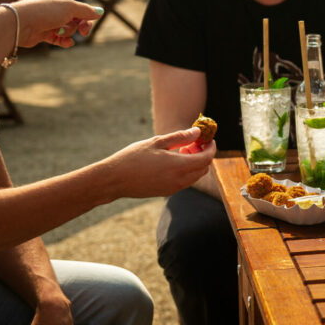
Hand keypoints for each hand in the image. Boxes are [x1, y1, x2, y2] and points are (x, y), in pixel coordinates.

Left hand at [13, 0, 102, 47]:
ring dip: (70, 31)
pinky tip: (67, 43)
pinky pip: (60, 38)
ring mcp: (50, 18)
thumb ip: (86, 11)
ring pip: (70, 26)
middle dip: (84, 22)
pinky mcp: (44, 32)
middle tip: (84, 30)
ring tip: (62, 31)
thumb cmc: (45, 10)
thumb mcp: (71, 7)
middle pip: (77, 12)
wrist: (22, 24)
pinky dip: (64, 40)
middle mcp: (55, 4)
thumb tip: (99, 13)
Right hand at [100, 127, 216, 198]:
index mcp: (178, 166)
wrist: (114, 180)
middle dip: (203, 154)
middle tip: (193, 142)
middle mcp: (179, 180)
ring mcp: (173, 188)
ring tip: (182, 150)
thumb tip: (197, 132)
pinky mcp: (166, 192)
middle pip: (203, 168)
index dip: (211, 147)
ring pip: (195, 176)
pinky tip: (173, 161)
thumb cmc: (133, 157)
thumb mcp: (157, 142)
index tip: (208, 138)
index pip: (206, 158)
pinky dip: (186, 171)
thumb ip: (180, 137)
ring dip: (195, 163)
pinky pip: (184, 182)